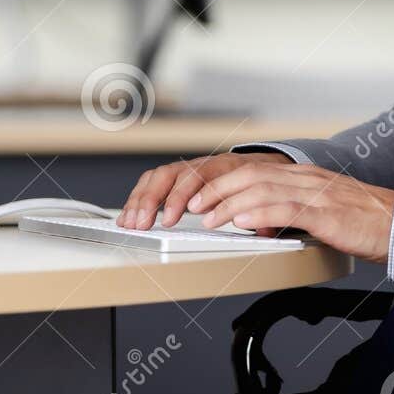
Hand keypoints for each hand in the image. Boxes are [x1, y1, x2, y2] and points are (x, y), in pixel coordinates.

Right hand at [116, 152, 290, 229]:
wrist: (258, 167)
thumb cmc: (257, 183)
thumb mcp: (263, 196)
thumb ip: (262, 213)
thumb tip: (264, 228)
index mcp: (224, 168)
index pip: (197, 177)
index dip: (180, 197)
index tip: (170, 218)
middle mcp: (201, 165)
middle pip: (170, 175)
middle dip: (152, 199)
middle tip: (143, 223)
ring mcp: (186, 169)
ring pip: (157, 177)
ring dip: (141, 200)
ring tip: (130, 223)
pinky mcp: (175, 177)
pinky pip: (151, 182)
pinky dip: (138, 198)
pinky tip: (129, 216)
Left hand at [188, 160, 393, 263]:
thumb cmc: (367, 223)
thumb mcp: (322, 213)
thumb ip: (292, 212)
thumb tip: (260, 223)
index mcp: (304, 178)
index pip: (253, 172)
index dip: (221, 184)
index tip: (199, 199)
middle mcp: (307, 180)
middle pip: (250, 176)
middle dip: (216, 191)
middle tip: (192, 208)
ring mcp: (317, 194)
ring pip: (263, 190)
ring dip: (230, 204)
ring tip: (208, 219)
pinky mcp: (328, 214)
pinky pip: (289, 209)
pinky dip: (262, 214)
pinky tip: (244, 222)